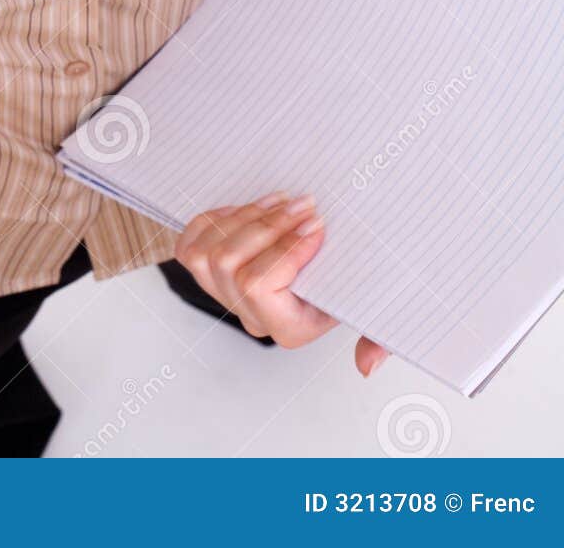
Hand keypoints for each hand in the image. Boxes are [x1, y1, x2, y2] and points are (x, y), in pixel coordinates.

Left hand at [173, 193, 388, 377]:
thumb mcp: (375, 309)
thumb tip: (367, 368)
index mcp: (287, 328)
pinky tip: (249, 209)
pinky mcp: (208, 270)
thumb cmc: (352, 280)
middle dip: (266, 225)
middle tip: (304, 203)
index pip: (259, 287)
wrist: (334, 262)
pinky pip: (191, 244)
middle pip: (230, 264)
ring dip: (244, 218)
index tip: (317, 224)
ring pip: (208, 252)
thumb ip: (378, 341)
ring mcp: (225, 295)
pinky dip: (215, 220)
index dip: (284, 249)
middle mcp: (251, 317)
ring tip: (281, 201)